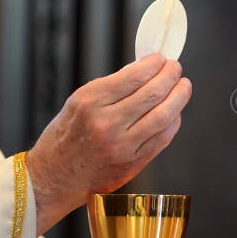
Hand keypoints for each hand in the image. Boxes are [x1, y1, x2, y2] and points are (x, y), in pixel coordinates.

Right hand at [27, 54, 191, 234]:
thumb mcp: (78, 104)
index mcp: (90, 102)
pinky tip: (175, 111)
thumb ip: (111, 88)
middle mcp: (107, 123)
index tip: (161, 58)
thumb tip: (145, 70)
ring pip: (164, 115)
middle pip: (153, 93)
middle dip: (171, 76)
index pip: (134, 76)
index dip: (154, 64)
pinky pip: (163, 137)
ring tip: (184, 85)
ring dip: (180, 96)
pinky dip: (174, 120)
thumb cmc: (65, 137)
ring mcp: (122, 145)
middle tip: (176, 68)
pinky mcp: (133, 163)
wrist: (53, 179)